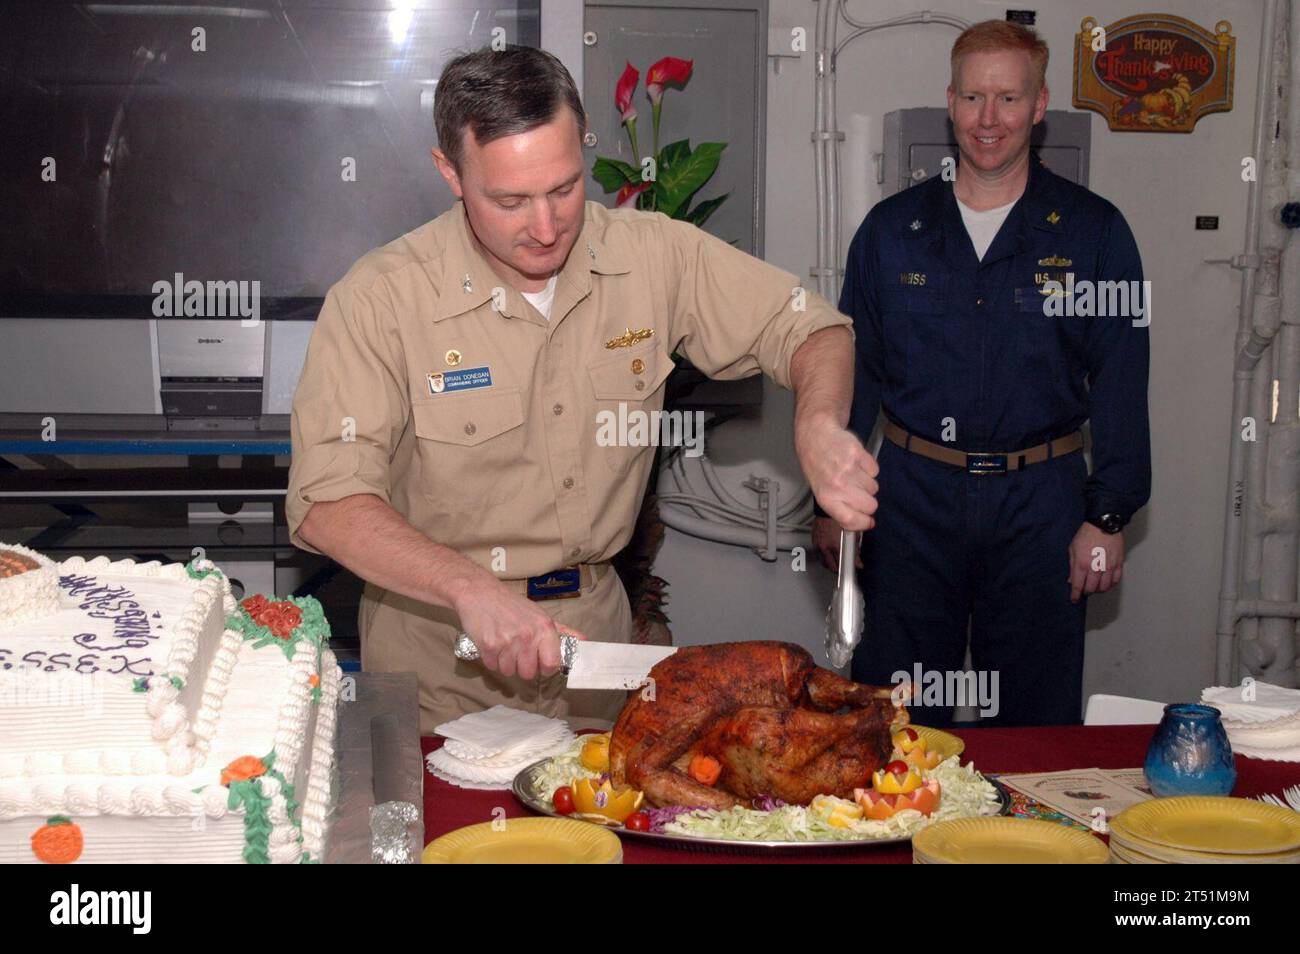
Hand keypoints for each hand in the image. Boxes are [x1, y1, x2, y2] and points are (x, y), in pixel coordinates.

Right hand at [451, 577, 587, 679]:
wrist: (479, 591)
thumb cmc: (511, 605)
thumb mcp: (539, 614)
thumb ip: (562, 631)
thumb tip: (584, 641)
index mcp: (545, 628)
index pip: (552, 664)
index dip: (545, 667)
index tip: (538, 661)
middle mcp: (528, 635)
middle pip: (528, 673)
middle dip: (521, 666)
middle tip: (516, 651)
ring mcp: (508, 642)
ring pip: (509, 671)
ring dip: (504, 663)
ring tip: (502, 644)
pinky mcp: (489, 646)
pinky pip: (492, 666)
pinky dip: (491, 659)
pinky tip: (491, 643)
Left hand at [795, 414, 879, 531]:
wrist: (816, 435)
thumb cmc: (816, 463)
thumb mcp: (820, 490)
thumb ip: (838, 507)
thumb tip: (859, 522)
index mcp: (826, 497)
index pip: (850, 519)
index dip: (863, 523)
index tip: (868, 521)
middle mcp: (837, 485)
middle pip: (869, 505)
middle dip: (867, 501)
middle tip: (858, 492)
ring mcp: (849, 469)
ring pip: (874, 488)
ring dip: (867, 483)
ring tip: (853, 473)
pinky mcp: (858, 455)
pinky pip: (875, 470)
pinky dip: (869, 468)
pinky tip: (856, 463)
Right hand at [812, 516, 862, 571]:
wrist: (827, 511)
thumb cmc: (840, 520)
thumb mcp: (853, 534)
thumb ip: (855, 549)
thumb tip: (858, 560)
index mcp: (836, 545)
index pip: (845, 563)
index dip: (852, 566)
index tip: (856, 567)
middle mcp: (826, 547)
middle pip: (833, 567)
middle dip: (841, 569)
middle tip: (847, 567)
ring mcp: (819, 546)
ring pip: (825, 564)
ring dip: (832, 566)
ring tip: (838, 564)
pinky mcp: (814, 543)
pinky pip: (819, 557)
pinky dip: (825, 560)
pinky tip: (829, 558)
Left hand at [1068, 523, 1124, 602]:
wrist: (1103, 524)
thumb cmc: (1086, 535)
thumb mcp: (1072, 549)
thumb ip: (1072, 566)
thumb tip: (1071, 580)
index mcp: (1082, 564)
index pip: (1078, 585)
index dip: (1075, 595)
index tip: (1074, 599)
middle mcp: (1096, 568)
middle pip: (1092, 589)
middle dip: (1086, 592)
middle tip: (1085, 590)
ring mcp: (1109, 567)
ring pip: (1104, 587)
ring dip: (1099, 590)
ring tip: (1095, 586)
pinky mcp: (1119, 564)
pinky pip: (1116, 580)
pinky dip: (1111, 584)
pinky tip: (1106, 582)